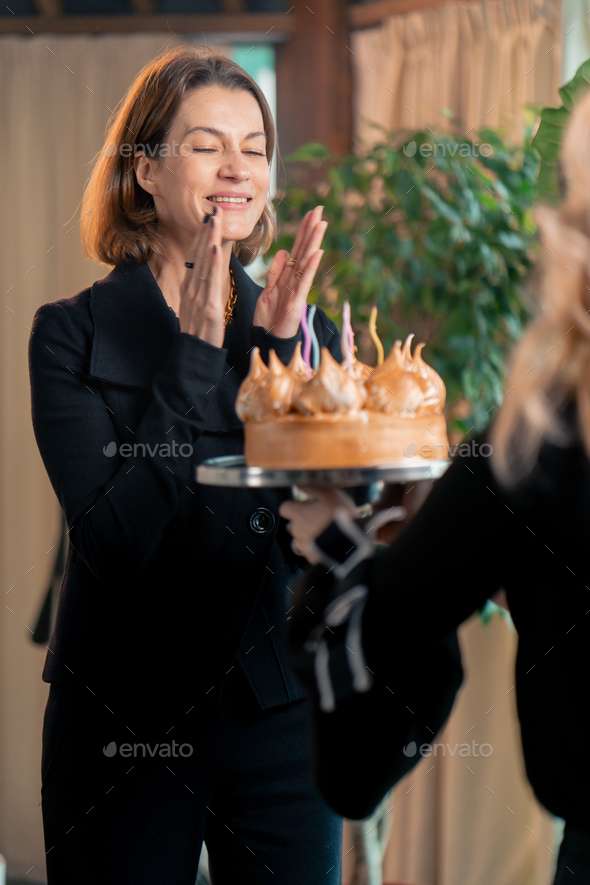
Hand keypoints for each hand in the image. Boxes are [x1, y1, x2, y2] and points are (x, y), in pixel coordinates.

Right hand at [178, 209, 225, 347]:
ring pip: (203, 262)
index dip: (203, 235)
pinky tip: (213, 248)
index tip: (209, 216)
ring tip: (214, 219)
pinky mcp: (208, 307)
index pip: (197, 255)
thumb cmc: (199, 332)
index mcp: (191, 286)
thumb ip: (199, 288)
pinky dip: (211, 263)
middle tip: (212, 207)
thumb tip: (202, 275)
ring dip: (208, 239)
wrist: (195, 354)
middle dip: (206, 230)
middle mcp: (192, 287)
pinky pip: (210, 282)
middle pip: (199, 253)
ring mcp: (199, 296)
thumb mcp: (198, 305)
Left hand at [253, 205, 327, 337]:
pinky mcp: (296, 303)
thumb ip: (274, 272)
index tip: (310, 213)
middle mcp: (295, 281)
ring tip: (321, 224)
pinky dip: (310, 267)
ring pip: (306, 262)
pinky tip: (317, 253)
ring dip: (314, 243)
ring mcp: (297, 291)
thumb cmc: (269, 320)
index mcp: (287, 277)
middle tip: (320, 210)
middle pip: (304, 251)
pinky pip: (303, 282)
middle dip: (311, 230)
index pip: (297, 249)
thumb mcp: (268, 291)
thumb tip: (283, 250)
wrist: (268, 343)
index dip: (303, 231)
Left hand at [279, 487, 356, 563]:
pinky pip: (309, 553)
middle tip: (320, 518)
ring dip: (307, 536)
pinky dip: (315, 549)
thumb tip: (297, 482)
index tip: (304, 505)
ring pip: (300, 540)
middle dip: (303, 521)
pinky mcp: (314, 559)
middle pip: (293, 524)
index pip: (284, 508)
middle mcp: (298, 531)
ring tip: (323, 532)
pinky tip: (326, 544)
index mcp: (299, 514)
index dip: (293, 506)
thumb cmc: (342, 515)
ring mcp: (305, 547)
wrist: (353, 541)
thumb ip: (311, 487)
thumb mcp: (329, 493)